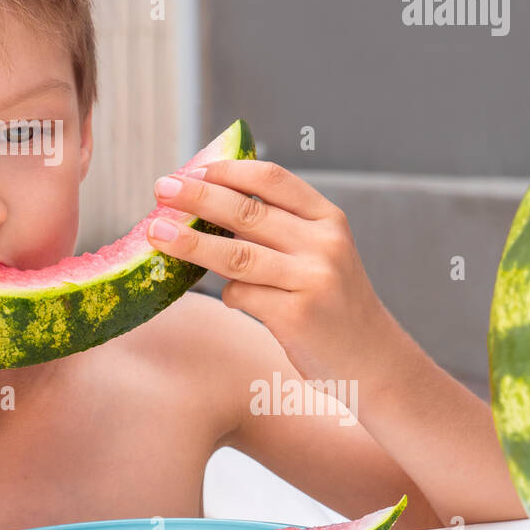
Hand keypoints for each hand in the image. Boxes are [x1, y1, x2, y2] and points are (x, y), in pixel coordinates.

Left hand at [147, 160, 396, 383]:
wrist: (373, 360)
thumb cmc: (331, 301)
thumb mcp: (319, 252)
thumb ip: (277, 228)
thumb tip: (203, 206)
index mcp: (328, 218)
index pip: (272, 179)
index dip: (227, 170)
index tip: (191, 169)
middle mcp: (324, 244)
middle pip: (246, 211)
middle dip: (196, 197)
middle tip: (161, 189)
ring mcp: (311, 280)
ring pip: (235, 254)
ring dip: (189, 243)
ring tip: (155, 233)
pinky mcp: (296, 316)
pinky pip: (242, 295)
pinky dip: (229, 294)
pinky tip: (234, 297)